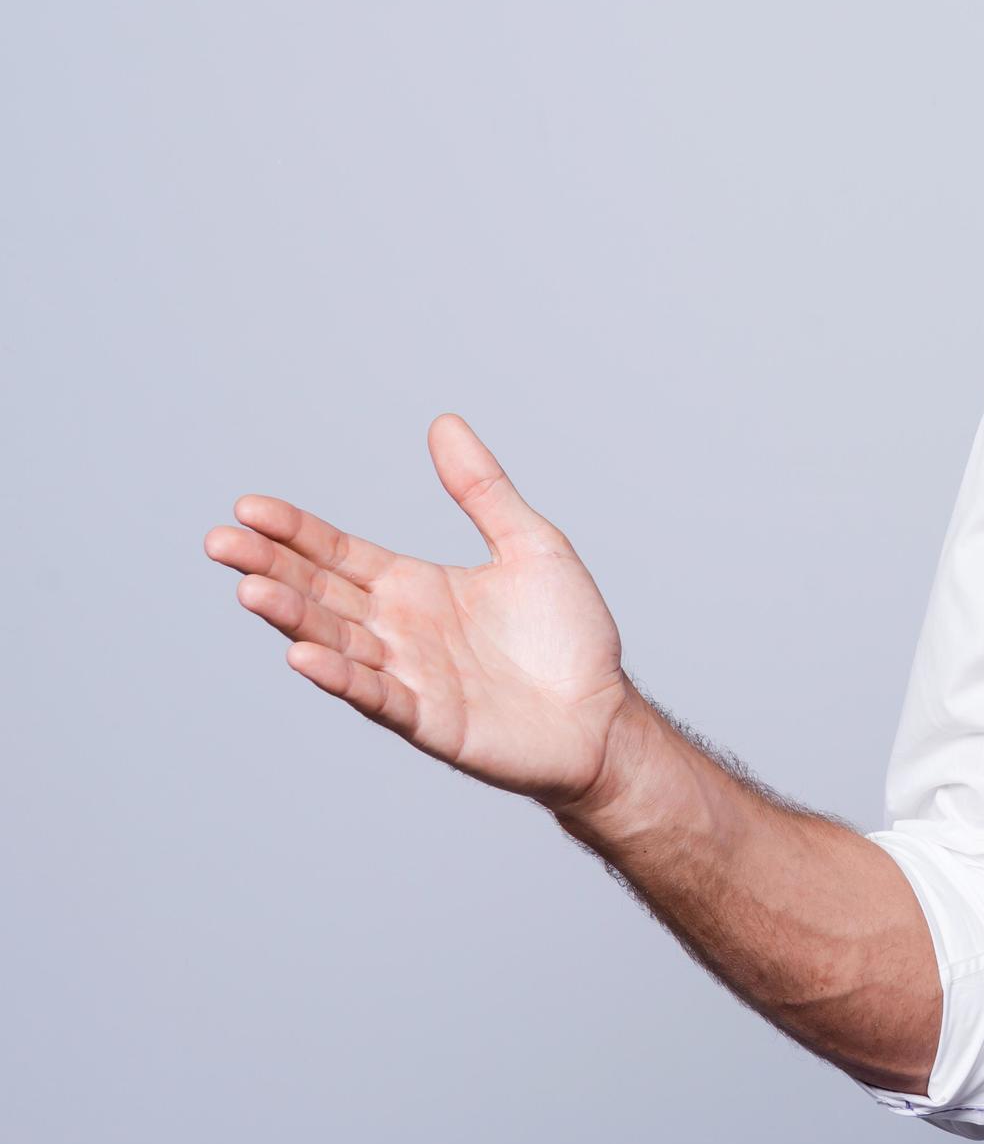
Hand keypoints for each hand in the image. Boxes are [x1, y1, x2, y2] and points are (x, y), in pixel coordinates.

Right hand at [206, 414, 636, 811]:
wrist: (604, 716)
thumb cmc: (569, 636)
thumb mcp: (532, 545)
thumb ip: (483, 490)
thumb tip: (444, 423)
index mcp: (414, 586)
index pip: (338, 553)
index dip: (294, 532)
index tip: (249, 507)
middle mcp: (398, 630)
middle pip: (321, 593)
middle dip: (270, 568)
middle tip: (220, 541)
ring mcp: (408, 676)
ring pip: (336, 642)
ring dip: (293, 618)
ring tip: (249, 589)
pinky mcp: (428, 720)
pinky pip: (377, 696)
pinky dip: (342, 677)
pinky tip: (305, 656)